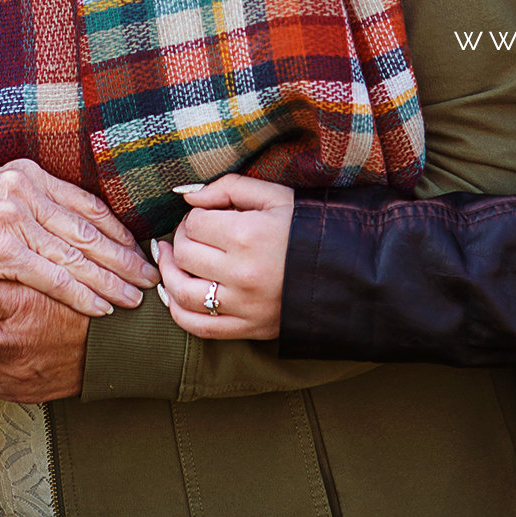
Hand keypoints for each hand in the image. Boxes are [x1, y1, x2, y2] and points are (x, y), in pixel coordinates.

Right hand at [0, 159, 158, 317]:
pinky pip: (53, 276)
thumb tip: (68, 234)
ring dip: (111, 281)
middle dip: (124, 259)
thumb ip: (27, 212)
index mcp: (23, 174)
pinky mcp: (1, 249)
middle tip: (150, 280)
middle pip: (88, 229)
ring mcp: (12, 216)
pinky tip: (101, 309)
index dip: (118, 233)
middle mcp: (22, 188)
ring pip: (76, 254)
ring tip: (135, 300)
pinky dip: (81, 295)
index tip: (140, 253)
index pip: (86, 204)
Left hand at [159, 175, 293, 340]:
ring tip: (168, 258)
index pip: (195, 224)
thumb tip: (189, 196)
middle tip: (190, 234)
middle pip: (185, 255)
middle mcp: (241, 273)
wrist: (347, 272)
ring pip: (182, 292)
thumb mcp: (275, 196)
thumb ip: (229, 187)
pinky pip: (198, 327)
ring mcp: (244, 306)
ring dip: (168, 273)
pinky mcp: (248, 329)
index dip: (194, 216)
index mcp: (248, 235)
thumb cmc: (308, 228)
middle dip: (180, 239)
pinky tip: (173, 293)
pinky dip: (177, 311)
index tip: (204, 216)